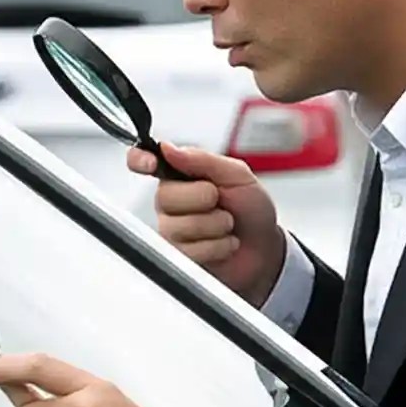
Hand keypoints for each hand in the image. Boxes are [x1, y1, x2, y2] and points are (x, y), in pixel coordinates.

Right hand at [128, 142, 284, 306]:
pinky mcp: (178, 258)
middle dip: (204, 198)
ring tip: (227, 225)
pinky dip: (217, 247)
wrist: (266, 247)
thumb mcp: (237, 175)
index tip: (150, 163)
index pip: (142, 161)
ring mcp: (171, 230)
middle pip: (165, 196)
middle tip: (220, 201)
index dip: (140, 160)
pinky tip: (224, 244)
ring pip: (179, 226)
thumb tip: (168, 148)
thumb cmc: (251, 209)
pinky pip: (189, 251)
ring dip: (216, 225)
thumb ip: (203, 160)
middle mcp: (169, 201)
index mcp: (179, 174)